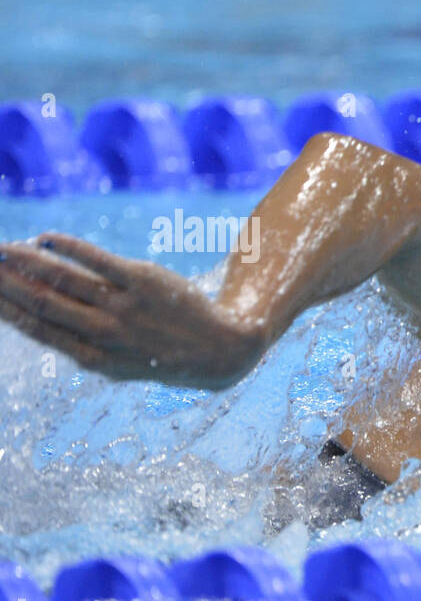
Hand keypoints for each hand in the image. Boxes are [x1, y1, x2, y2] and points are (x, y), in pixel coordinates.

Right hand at [0, 232, 264, 389]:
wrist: (219, 351)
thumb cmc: (159, 354)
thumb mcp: (117, 361)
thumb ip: (77, 341)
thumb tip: (32, 317)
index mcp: (94, 358)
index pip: (38, 330)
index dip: (6, 310)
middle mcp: (106, 334)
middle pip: (43, 304)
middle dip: (6, 283)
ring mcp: (125, 307)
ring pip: (63, 281)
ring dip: (27, 262)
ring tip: (2, 249)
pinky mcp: (144, 281)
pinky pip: (97, 260)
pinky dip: (67, 247)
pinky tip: (46, 239)